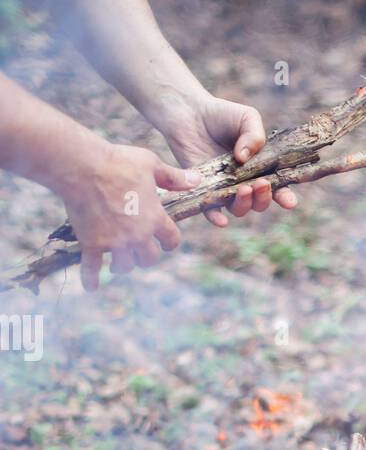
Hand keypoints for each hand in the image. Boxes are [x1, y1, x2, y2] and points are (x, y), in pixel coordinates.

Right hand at [61, 140, 201, 289]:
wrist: (84, 166)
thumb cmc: (119, 162)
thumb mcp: (152, 164)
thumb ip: (175, 177)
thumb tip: (198, 179)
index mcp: (155, 218)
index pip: (172, 240)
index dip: (169, 241)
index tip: (165, 242)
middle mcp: (138, 235)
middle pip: (149, 258)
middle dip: (146, 256)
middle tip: (139, 251)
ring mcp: (115, 242)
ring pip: (125, 266)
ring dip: (123, 265)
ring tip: (118, 263)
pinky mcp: (92, 244)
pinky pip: (92, 269)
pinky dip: (91, 279)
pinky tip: (92, 287)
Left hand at [163, 94, 297, 227]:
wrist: (190, 112)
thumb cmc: (222, 115)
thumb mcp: (246, 118)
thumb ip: (254, 135)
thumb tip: (245, 157)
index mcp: (262, 168)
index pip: (278, 187)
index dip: (286, 197)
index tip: (290, 201)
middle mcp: (246, 182)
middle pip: (260, 202)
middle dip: (264, 198)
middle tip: (261, 184)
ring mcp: (225, 188)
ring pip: (239, 209)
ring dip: (245, 204)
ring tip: (243, 189)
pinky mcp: (204, 189)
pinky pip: (211, 210)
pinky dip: (216, 217)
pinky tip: (221, 220)